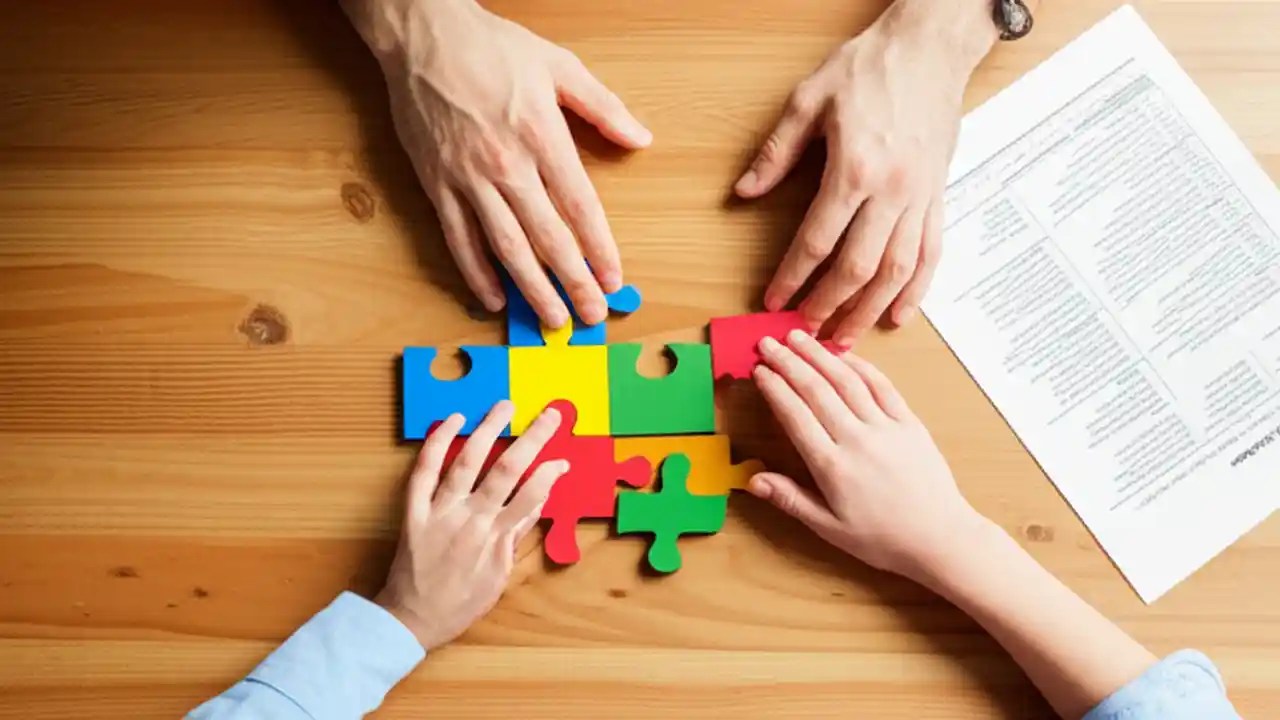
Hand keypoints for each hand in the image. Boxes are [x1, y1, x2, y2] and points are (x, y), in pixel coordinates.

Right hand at [350, 0, 651, 326]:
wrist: (423, 37)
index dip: (599, 247)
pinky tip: (493, 298)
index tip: (614, 278)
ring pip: (506, 247)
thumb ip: (603, 107)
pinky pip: (459, 239)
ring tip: (553, 319)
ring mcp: (468, 178)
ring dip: (531, 289)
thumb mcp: (560, 65)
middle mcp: (507, 164)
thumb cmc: (492, 48)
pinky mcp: (436, 184)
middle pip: (548, 237)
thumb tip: (640, 138)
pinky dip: (476, 273)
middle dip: (573, 281)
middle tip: (592, 314)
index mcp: (542, 136)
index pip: (579, 206)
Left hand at [375, 401, 567, 649]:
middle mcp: (470, 519)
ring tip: (504, 406)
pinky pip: (424, 472)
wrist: (410, 619)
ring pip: (466, 463)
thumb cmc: (459, 604)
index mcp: (494, 538)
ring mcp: (440, 511)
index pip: (530, 497)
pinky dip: (437, 444)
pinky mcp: (413, 510)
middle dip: (532, 439)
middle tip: (550, 414)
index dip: (549, 474)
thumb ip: (516, 536)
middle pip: (506, 471)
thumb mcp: (498, 578)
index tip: (562, 457)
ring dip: (487, 430)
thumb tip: (538, 502)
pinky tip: (452, 421)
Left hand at [736, 2, 991, 345]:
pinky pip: (931, 251)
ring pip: (897, 268)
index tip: (774, 299)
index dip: (792, 276)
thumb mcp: (809, 100)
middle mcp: (892, 190)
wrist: (929, 47)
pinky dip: (917, 288)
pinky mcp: (939, 195)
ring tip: (847, 336)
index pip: (817, 240)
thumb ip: (776, 152)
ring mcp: (920, 196)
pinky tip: (900, 313)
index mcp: (854, 169)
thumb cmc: (870, 67)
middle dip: (829, 304)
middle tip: (807, 328)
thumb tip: (744, 191)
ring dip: (870, 308)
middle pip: (858, 266)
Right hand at [748, 330, 984, 580]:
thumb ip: (791, 499)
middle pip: (816, 390)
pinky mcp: (909, 424)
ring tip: (798, 336)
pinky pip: (882, 387)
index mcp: (833, 467)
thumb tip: (753, 480)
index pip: (795, 416)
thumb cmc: (883, 539)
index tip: (758, 370)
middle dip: (789, 362)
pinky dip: (861, 366)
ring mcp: (886, 428)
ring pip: (847, 381)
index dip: (774, 389)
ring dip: (820, 355)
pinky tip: (844, 353)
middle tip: (767, 343)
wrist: (940, 538)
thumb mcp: (830, 528)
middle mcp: (857, 440)